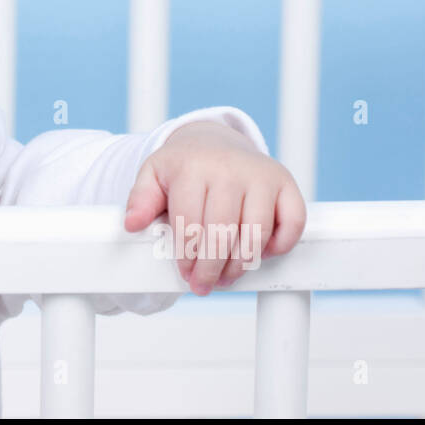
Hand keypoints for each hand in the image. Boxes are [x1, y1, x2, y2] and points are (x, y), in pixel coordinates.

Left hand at [122, 121, 306, 296]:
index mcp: (192, 167)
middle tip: (203, 285)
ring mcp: (260, 175)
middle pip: (222, 232)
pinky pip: (293, 221)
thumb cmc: (183, 166)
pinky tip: (261, 254)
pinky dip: (281, 244)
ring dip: (241, 264)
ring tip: (226, 277)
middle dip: (211, 267)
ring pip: (257, 232)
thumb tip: (132, 223)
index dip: (187, 255)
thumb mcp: (152, 176)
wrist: (213, 139)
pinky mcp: (285, 182)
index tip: (185, 273)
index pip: (190, 222)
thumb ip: (140, 200)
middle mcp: (229, 169)